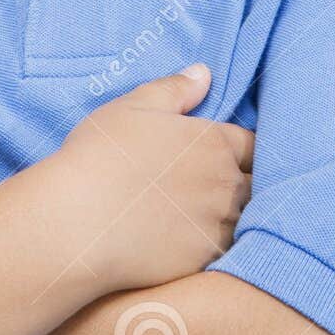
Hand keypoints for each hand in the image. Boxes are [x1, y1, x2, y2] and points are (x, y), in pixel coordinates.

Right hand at [54, 65, 253, 292]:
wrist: (77, 222)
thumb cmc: (102, 156)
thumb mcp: (133, 107)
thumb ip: (175, 89)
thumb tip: (204, 73)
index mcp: (214, 143)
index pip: (254, 145)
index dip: (246, 147)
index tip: (235, 152)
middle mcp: (226, 185)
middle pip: (256, 184)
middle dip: (245, 182)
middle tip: (217, 185)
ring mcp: (217, 225)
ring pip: (242, 220)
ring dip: (229, 216)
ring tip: (202, 215)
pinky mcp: (202, 260)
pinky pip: (223, 252)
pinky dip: (211, 245)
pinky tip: (190, 242)